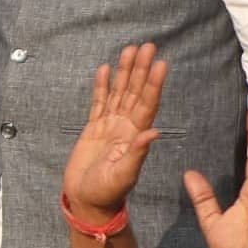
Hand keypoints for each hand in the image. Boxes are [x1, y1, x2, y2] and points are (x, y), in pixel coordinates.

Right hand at [59, 44, 168, 222]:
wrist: (87, 201)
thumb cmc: (107, 192)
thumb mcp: (124, 175)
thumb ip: (138, 153)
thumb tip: (154, 132)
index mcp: (135, 136)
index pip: (147, 104)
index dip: (154, 83)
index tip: (161, 64)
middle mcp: (125, 127)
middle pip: (135, 92)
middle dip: (141, 69)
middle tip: (148, 46)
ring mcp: (109, 126)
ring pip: (119, 93)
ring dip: (125, 72)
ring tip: (130, 50)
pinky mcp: (94, 129)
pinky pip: (99, 102)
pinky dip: (102, 86)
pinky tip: (105, 69)